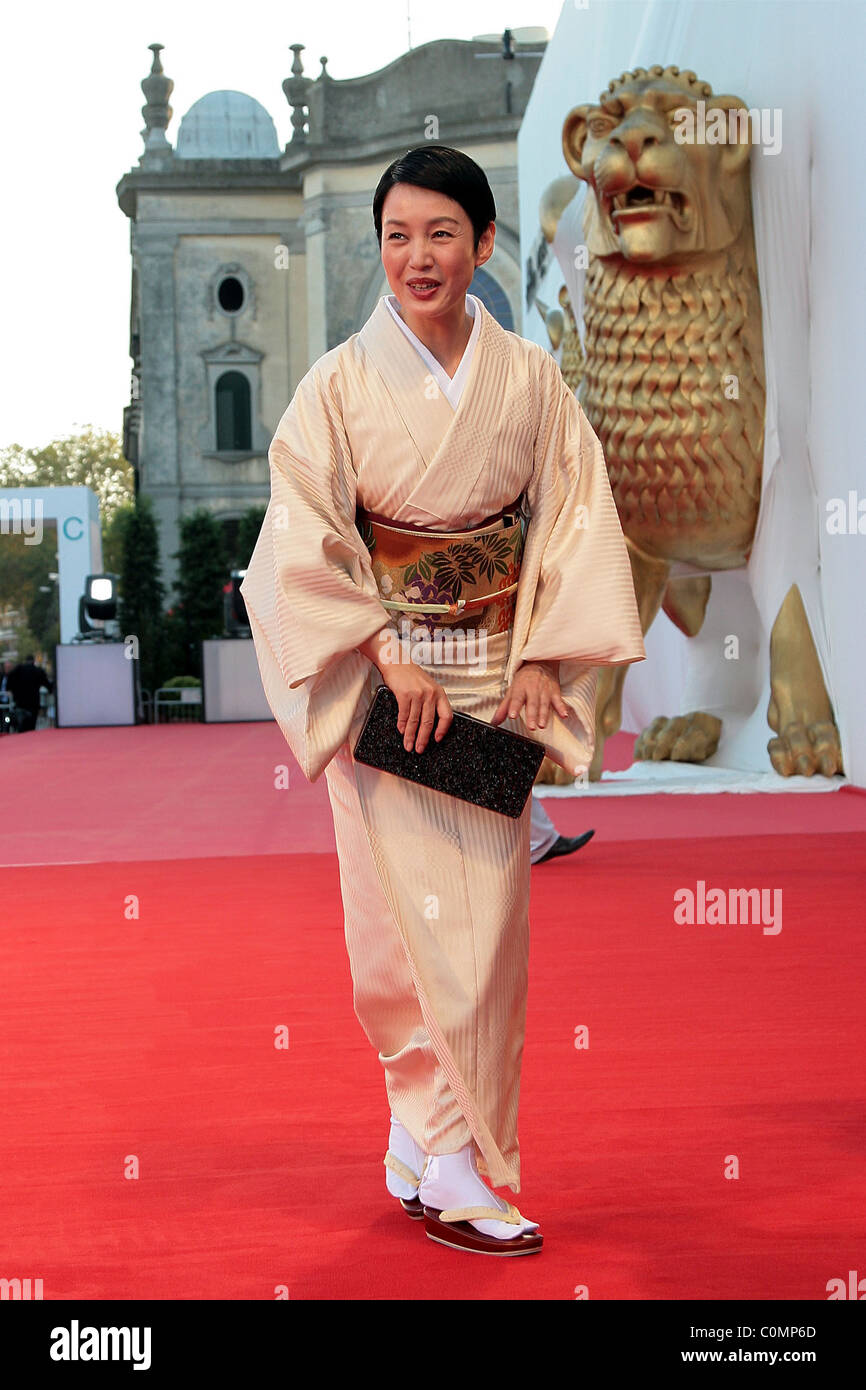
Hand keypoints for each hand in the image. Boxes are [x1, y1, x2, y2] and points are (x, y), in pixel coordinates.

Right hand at [358, 625, 452, 752]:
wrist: (397, 662)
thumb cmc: (411, 675)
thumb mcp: (428, 687)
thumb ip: (431, 702)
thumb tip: (428, 724)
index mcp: (439, 693)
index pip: (447, 716)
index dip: (443, 730)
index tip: (437, 739)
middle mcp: (431, 694)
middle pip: (429, 722)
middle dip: (423, 739)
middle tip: (420, 749)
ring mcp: (417, 694)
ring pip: (415, 721)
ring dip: (410, 736)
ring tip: (408, 745)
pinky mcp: (405, 695)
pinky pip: (404, 715)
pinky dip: (401, 725)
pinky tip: (401, 731)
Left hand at [490, 660, 568, 731]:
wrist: (540, 662)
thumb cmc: (524, 679)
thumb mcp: (512, 691)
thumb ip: (503, 708)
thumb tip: (494, 722)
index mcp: (520, 689)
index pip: (516, 698)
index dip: (514, 707)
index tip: (512, 715)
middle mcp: (532, 689)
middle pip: (532, 704)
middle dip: (531, 715)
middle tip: (531, 726)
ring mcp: (545, 691)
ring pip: (544, 704)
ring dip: (544, 715)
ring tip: (541, 725)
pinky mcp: (555, 692)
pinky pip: (559, 700)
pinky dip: (562, 707)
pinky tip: (563, 715)